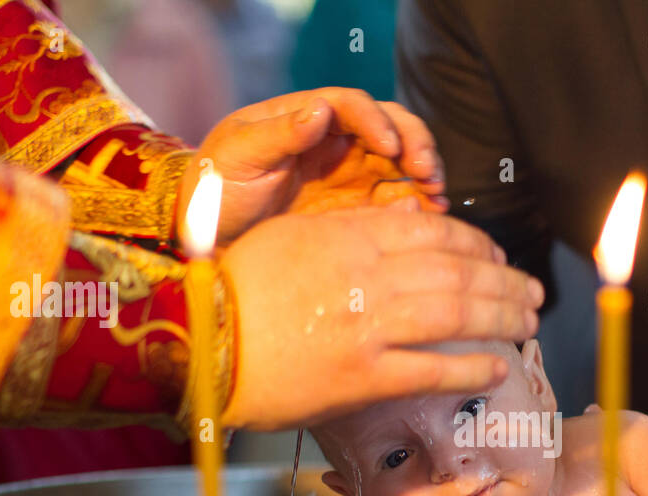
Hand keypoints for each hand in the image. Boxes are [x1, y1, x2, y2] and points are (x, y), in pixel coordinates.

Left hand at [179, 88, 446, 245]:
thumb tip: (322, 109)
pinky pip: (395, 204)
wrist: (210, 237)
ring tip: (438, 196)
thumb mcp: (239, 156)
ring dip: (425, 175)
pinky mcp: (358, 211)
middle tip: (430, 172)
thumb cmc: (216, 186)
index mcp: (306, 118)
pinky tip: (428, 218)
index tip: (390, 146)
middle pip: (390, 129)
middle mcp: (335, 142)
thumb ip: (279, 133)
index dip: (378, 121)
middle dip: (416, 145)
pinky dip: (417, 208)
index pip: (354, 106)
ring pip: (401, 165)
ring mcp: (350, 176)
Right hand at [219, 207, 544, 428]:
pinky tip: (498, 367)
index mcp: (349, 236)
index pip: (435, 231)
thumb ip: (349, 232)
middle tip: (534, 291)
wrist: (198, 343)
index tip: (498, 256)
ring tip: (529, 323)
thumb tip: (405, 228)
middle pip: (459, 271)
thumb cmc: (237, 290)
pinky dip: (472, 368)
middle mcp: (366, 276)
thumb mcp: (291, 238)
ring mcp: (367, 327)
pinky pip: (433, 369)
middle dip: (506, 281)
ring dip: (503, 317)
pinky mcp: (362, 376)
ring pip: (457, 315)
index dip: (478, 244)